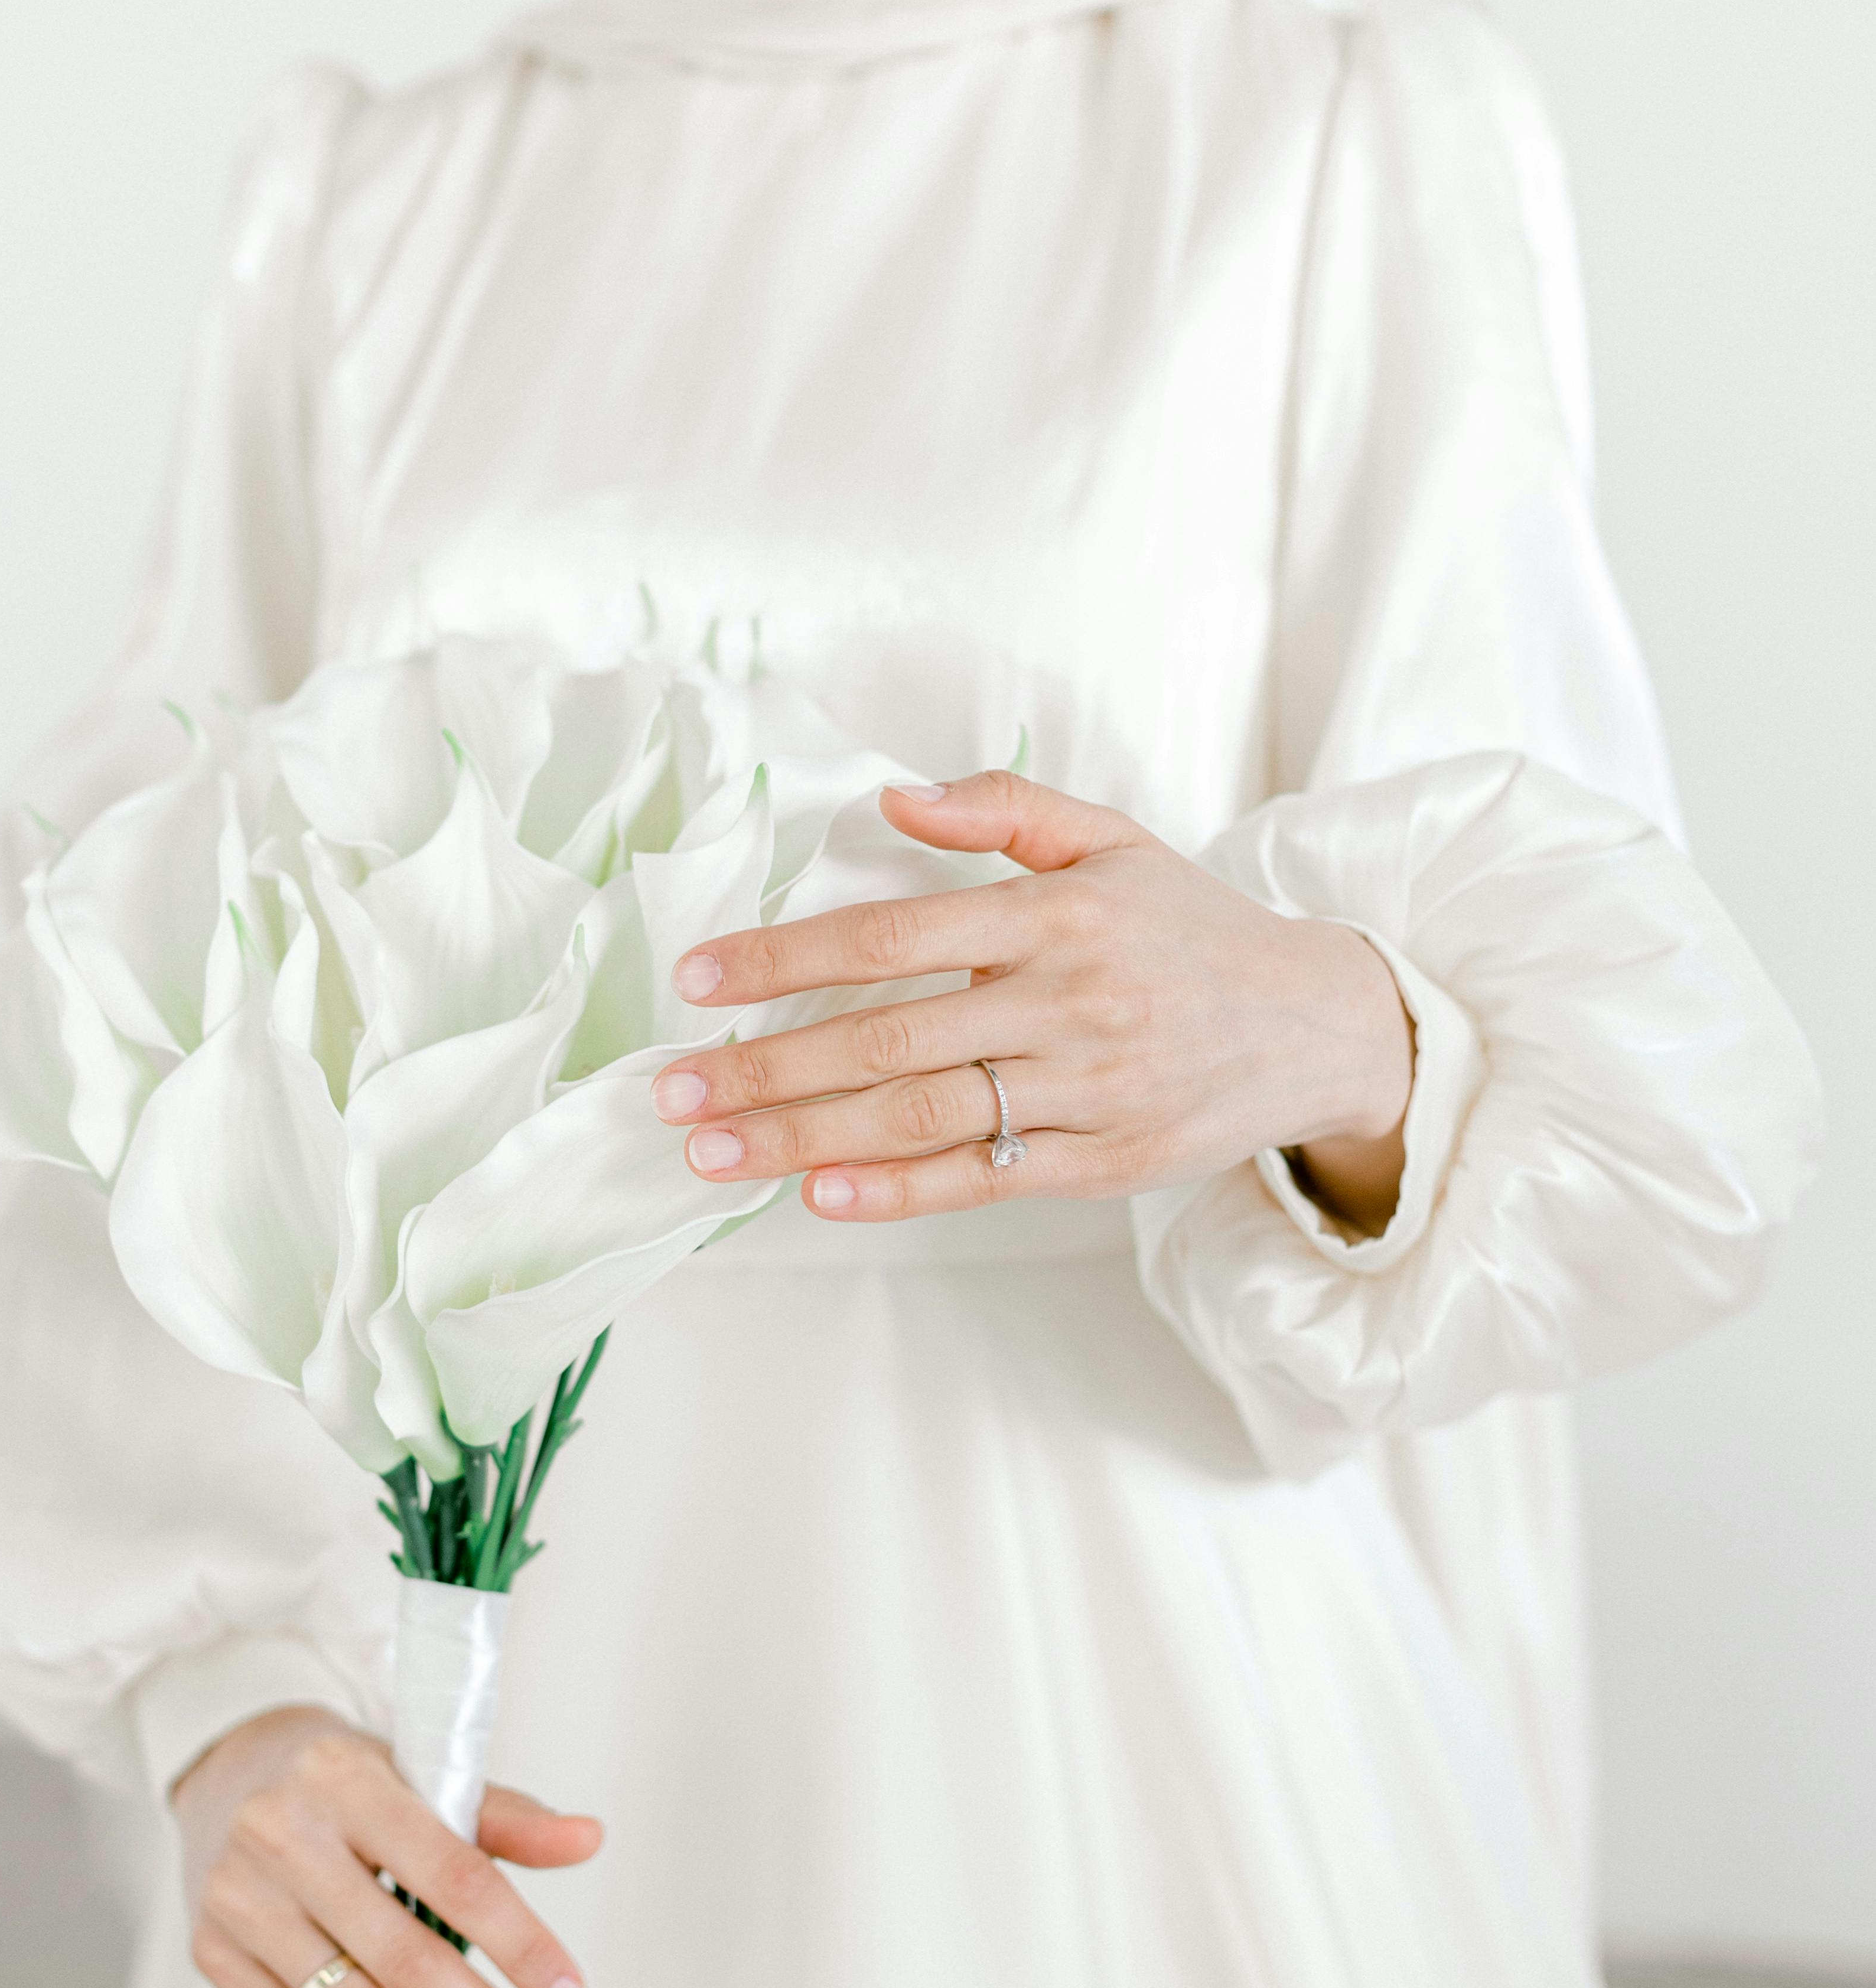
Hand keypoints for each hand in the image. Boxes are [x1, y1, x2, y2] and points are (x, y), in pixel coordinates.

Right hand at [173, 1705, 601, 1987]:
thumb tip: (588, 1840)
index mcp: (348, 1780)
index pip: (453, 1877)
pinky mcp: (216, 1959)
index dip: (518, 1945)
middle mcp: (284, 1840)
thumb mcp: (424, 1773)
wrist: (233, 1773)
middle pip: (401, 1961)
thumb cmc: (349, 1781)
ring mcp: (242, 1905)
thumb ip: (507, 1816)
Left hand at [650, 770, 1415, 1233]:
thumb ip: (1005, 811)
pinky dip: (895, 1192)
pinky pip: (983, 1181)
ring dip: (802, 1138)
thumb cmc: (1192, 931)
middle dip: (766, 1068)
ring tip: (712, 1149)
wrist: (1315, 1024)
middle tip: (672, 1088)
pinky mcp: (1105, 1164)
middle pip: (887, 1041)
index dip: (785, 957)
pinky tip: (817, 1192)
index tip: (700, 978)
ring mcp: (1087, 1092)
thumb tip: (896, 795)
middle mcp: (1069, 1005)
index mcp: (1058, 917)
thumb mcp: (1114, 840)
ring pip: (921, 1118)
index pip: (892, 935)